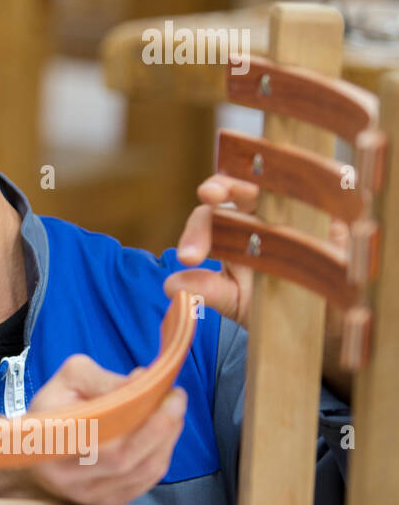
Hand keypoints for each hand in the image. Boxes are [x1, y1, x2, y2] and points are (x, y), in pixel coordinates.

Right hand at [0, 355, 186, 504]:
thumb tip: (142, 381)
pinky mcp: (104, 504)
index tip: (166, 391)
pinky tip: (159, 435)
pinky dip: (160, 455)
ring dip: (167, 441)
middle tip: (175, 399)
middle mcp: (69, 478)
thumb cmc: (50, 412)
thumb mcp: (68, 380)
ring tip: (170, 413)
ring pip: (143, 472)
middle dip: (163, 426)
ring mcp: (88, 496)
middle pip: (129, 459)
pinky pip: (145, 482)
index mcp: (53, 445)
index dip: (144, 419)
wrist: (31, 451)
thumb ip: (103, 379)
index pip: (106, 439)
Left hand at [164, 173, 351, 398]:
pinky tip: (322, 186)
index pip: (207, 219)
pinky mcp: (334, 218)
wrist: (320, 324)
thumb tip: (170, 285)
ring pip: (280, 184)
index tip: (188, 258)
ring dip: (268, 180)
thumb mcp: (238, 303)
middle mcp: (261, 216)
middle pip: (239, 189)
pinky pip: (329, 194)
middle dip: (223, 186)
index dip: (195, 233)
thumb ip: (207, 292)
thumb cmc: (270, 307)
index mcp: (231, 234)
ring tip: (257, 190)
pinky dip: (325, 182)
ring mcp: (297, 213)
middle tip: (208, 194)